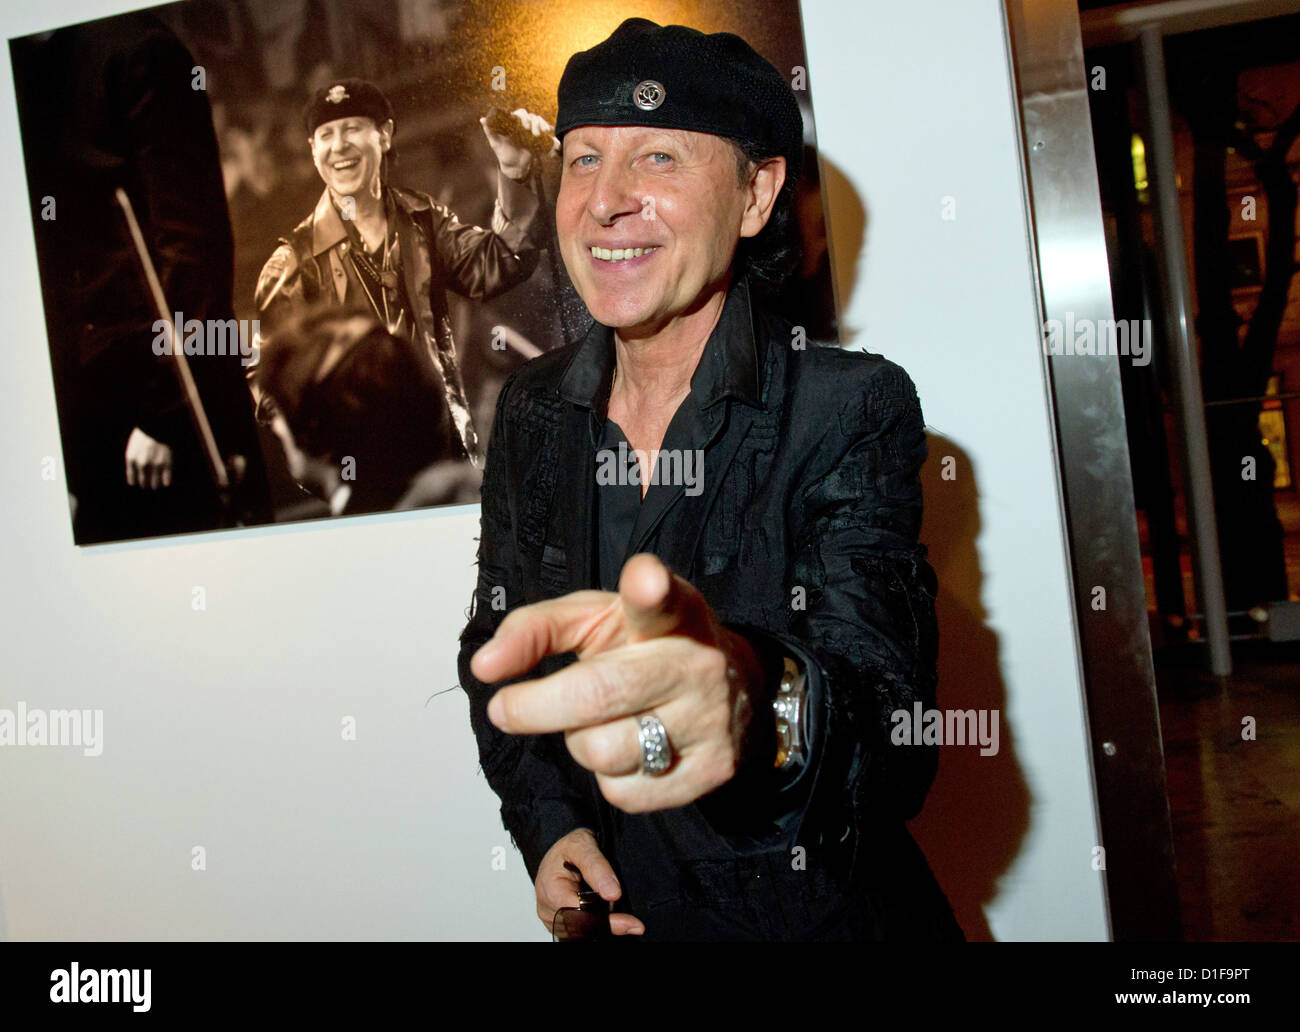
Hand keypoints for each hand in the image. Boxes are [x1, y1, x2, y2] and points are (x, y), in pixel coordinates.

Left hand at [124, 427, 172, 488]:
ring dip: (155, 485)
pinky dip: (166, 481)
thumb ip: (133, 457)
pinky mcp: (166, 464)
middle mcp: (142, 464)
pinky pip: (167, 478)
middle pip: (143, 482)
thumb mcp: (133, 445)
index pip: (132, 478)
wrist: (157, 425)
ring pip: (155, 483)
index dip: (136, 481)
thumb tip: (136, 469)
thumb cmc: (144, 433)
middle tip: (148, 485)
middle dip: (145, 484)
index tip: (138, 484)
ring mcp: (154, 465)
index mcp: (131, 459)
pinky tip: (167, 483)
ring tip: (157, 486)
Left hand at [471, 553, 765, 812]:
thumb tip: (485, 667)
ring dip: (579, 743)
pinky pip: (623, 792)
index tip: (644, 582)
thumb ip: (535, 629)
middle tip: (504, 709)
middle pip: (598, 694)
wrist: (739, 689)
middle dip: (535, 707)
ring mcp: (709, 721)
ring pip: (602, 752)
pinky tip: (631, 750)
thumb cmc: (645, 646)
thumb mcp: (595, 620)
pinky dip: (609, 777)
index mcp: (670, 614)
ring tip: (602, 722)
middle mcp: (697, 664)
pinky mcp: (712, 771)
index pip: (660, 599)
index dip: (649, 589)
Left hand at [479, 108, 556, 180]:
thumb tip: (482, 119)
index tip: (524, 126)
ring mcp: (530, 130)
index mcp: (512, 123)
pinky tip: (547, 132)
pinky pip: (544, 128)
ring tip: (537, 135)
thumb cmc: (503, 154)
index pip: (519, 114)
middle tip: (530, 132)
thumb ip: (489, 131)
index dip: (523, 117)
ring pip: (537, 120)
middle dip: (532, 122)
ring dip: (540, 125)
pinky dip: (546, 127)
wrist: (515, 167)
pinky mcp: (538, 136)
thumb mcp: (495, 143)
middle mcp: (521, 124)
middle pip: (530, 116)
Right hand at [535, 828, 643, 935]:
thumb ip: (597, 867)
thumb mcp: (582, 845)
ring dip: (604, 926)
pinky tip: (610, 917)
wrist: (562, 852)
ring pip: (582, 933)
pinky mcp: (563, 925)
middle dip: (607, 924)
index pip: (577, 914)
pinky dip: (598, 925)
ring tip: (622, 917)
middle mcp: (548, 909)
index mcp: (550, 890)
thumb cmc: (568, 847)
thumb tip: (613, 893)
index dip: (604, 920)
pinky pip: (582, 932)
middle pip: (580, 928)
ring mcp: (555, 920)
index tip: (630, 922)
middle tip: (632, 922)